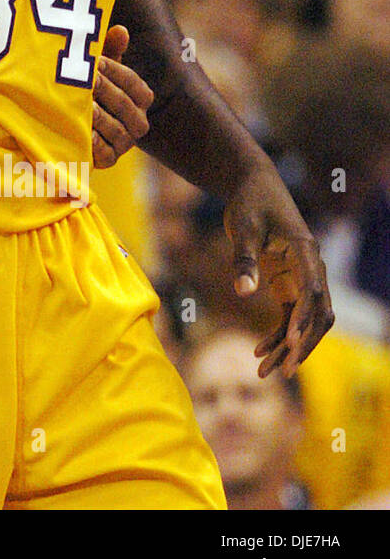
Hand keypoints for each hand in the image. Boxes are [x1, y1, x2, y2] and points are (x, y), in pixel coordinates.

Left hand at [91, 25, 153, 166]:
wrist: (71, 126)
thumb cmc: (89, 89)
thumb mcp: (99, 69)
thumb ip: (109, 50)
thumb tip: (120, 30)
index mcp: (141, 97)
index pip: (132, 81)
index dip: (114, 70)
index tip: (95, 60)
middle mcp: (139, 121)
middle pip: (123, 104)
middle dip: (103, 89)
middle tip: (84, 80)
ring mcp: (125, 142)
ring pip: (116, 129)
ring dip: (98, 116)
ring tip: (82, 106)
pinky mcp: (109, 160)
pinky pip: (105, 153)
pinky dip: (93, 143)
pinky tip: (81, 133)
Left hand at [223, 167, 334, 377]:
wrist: (253, 186)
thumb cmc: (250, 203)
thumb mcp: (243, 227)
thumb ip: (243, 258)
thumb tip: (242, 292)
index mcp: (306, 252)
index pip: (313, 290)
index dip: (304, 317)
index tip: (290, 341)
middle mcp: (312, 268)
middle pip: (317, 315)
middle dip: (301, 345)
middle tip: (281, 372)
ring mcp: (302, 278)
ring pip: (305, 322)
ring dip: (288, 348)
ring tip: (264, 372)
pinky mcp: (288, 283)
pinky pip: (289, 317)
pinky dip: (277, 335)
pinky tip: (257, 353)